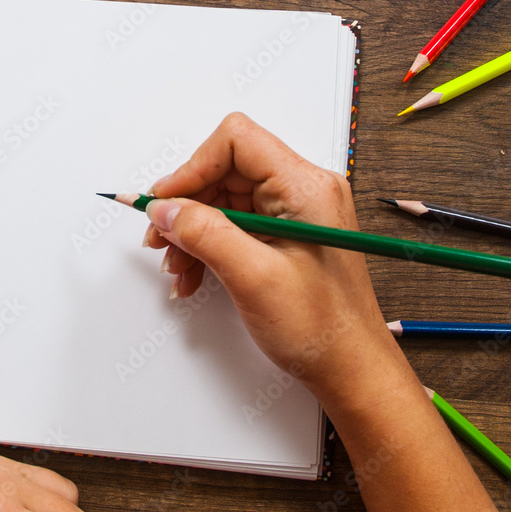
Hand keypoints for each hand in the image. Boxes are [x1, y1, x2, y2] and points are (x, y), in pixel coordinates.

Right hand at [142, 112, 402, 406]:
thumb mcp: (253, 277)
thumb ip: (205, 233)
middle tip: (160, 238)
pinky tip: (194, 274)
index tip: (165, 202)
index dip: (192, 167)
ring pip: (224, 199)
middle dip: (187, 205)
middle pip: (224, 170)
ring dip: (192, 230)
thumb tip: (165, 209)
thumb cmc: (322, 329)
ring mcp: (294, 212)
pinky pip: (234, 224)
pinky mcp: (286, 234)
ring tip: (177, 266)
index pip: (236, 141)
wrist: (350, 369)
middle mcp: (303, 190)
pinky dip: (207, 245)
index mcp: (306, 188)